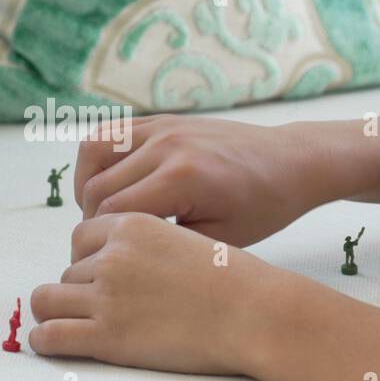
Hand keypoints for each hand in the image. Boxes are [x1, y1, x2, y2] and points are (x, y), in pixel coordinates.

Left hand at [28, 212, 293, 374]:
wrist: (257, 315)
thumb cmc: (238, 283)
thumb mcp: (192, 239)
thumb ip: (153, 244)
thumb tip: (128, 264)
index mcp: (134, 225)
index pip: (81, 236)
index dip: (89, 258)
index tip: (102, 276)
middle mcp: (114, 256)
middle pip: (68, 270)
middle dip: (83, 289)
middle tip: (108, 309)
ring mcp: (107, 296)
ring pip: (48, 299)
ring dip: (60, 312)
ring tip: (76, 325)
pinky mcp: (107, 336)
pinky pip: (48, 335)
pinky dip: (46, 341)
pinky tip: (58, 344)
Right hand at [74, 114, 344, 247]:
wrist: (291, 162)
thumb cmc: (265, 206)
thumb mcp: (221, 240)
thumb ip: (168, 243)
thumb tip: (120, 248)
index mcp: (182, 179)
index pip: (113, 213)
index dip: (102, 242)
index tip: (107, 261)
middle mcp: (166, 146)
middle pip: (98, 187)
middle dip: (94, 220)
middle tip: (105, 244)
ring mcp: (163, 127)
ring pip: (94, 152)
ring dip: (88, 185)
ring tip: (103, 212)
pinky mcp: (163, 119)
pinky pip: (110, 132)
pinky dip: (99, 159)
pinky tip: (111, 184)